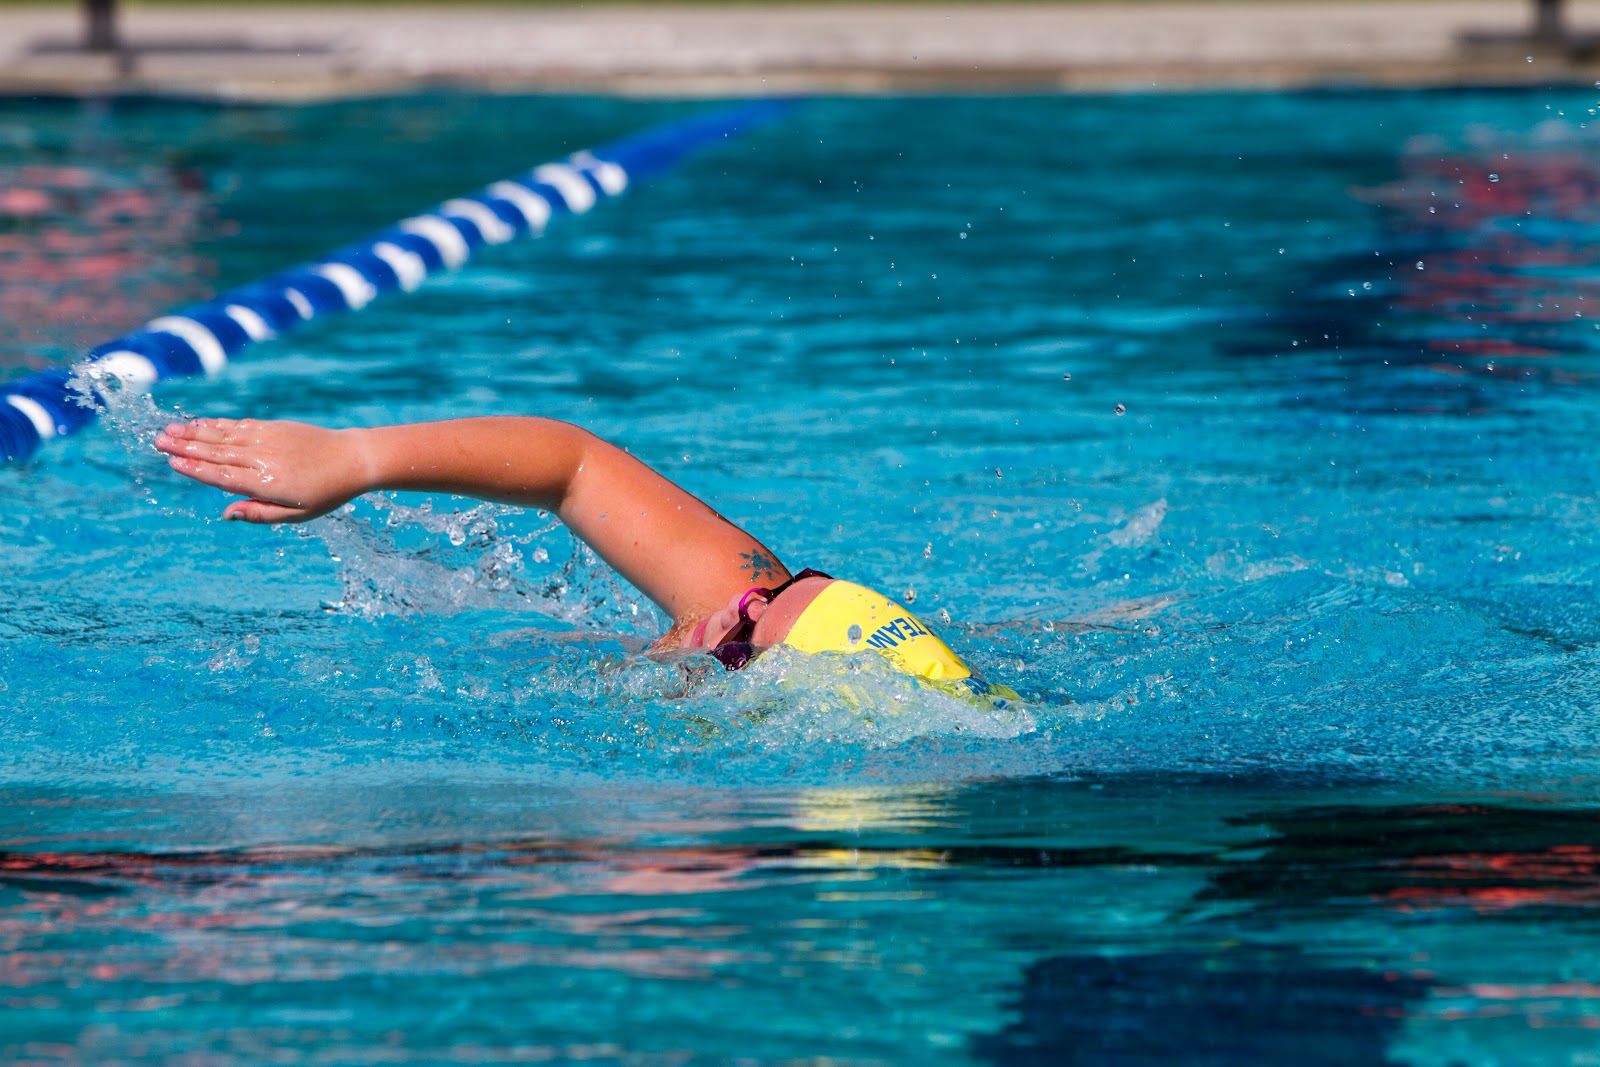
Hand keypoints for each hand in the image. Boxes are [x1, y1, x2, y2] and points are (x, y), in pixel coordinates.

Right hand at [154, 418, 370, 522]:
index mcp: (266, 483)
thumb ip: (260, 514)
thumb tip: (226, 514)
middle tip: (157, 441)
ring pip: (224, 436)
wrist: (352, 459)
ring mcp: (268, 440)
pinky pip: (240, 426)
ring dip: (195, 432)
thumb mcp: (297, 515)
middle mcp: (263, 459)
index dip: (196, 470)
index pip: (223, 477)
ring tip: (170, 430)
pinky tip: (201, 423)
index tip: (173, 463)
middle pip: (217, 453)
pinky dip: (218, 424)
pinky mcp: (274, 428)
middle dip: (185, 447)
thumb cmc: (326, 493)